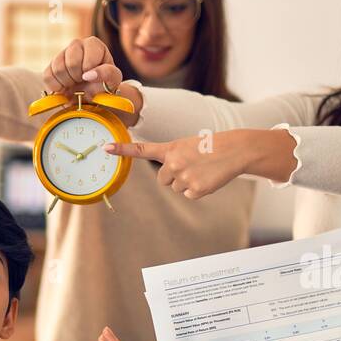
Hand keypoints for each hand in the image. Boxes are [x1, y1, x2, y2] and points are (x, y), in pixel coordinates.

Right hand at [44, 37, 141, 124]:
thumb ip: (107, 74)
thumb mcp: (113, 80)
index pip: (87, 61)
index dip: (89, 74)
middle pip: (71, 63)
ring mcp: (62, 53)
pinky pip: (47, 76)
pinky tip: (64, 86)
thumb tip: (88, 75)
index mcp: (94, 44)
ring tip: (74, 84)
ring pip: (58, 69)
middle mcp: (76, 44)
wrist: (91, 94)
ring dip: (67, 82)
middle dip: (77, 78)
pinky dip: (55, 86)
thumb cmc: (104, 84)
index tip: (93, 78)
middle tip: (83, 82)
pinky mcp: (51, 65)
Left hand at [108, 128, 289, 199]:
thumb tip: (169, 180)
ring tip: (202, 169)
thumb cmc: (211, 147)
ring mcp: (184, 177)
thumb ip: (173, 159)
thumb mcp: (188, 146)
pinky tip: (208, 178)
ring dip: (187, 182)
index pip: (141, 150)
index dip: (122, 150)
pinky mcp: (195, 190)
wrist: (235, 150)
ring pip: (175, 188)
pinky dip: (198, 190)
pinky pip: (188, 195)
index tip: (105, 147)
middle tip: (192, 166)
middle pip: (163, 180)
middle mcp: (174, 163)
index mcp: (171, 149)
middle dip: (174, 176)